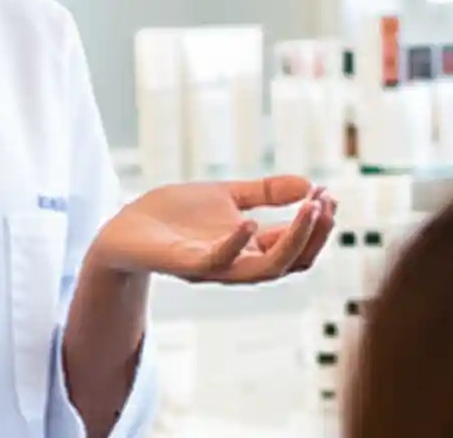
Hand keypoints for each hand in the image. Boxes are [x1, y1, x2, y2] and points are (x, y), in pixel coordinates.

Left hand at [91, 177, 335, 283]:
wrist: (123, 228)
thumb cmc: (173, 216)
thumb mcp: (225, 196)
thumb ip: (264, 193)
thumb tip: (309, 183)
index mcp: (249, 249)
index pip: (297, 247)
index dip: (317, 223)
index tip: (328, 193)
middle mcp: (238, 264)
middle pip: (292, 263)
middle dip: (314, 234)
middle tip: (326, 202)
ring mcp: (214, 267)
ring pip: (265, 269)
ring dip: (292, 241)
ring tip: (310, 209)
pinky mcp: (185, 264)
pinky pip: (217, 263)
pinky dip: (235, 244)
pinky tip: (250, 221)